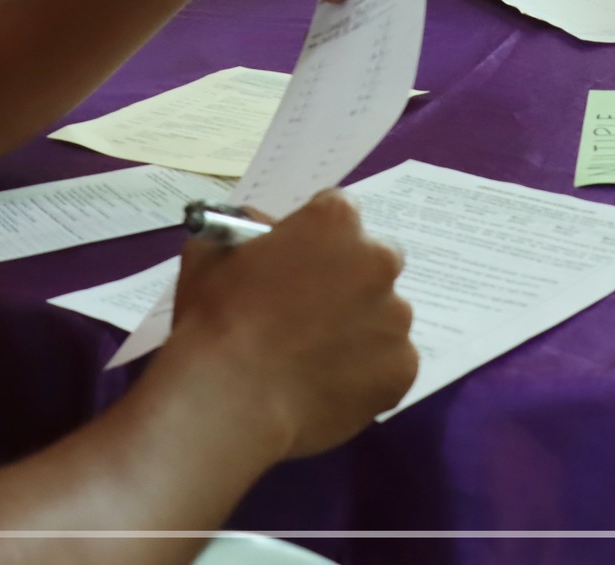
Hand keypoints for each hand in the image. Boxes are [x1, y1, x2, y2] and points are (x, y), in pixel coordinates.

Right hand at [168, 190, 414, 458]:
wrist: (230, 400)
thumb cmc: (217, 319)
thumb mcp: (211, 255)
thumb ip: (245, 233)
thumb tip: (259, 237)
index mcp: (337, 221)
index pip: (336, 214)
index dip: (312, 238)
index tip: (294, 262)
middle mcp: (379, 261)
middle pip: (371, 262)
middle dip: (347, 279)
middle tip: (308, 312)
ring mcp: (396, 318)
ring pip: (383, 315)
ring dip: (358, 327)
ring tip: (313, 358)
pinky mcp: (403, 368)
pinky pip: (387, 363)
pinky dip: (364, 373)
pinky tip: (325, 385)